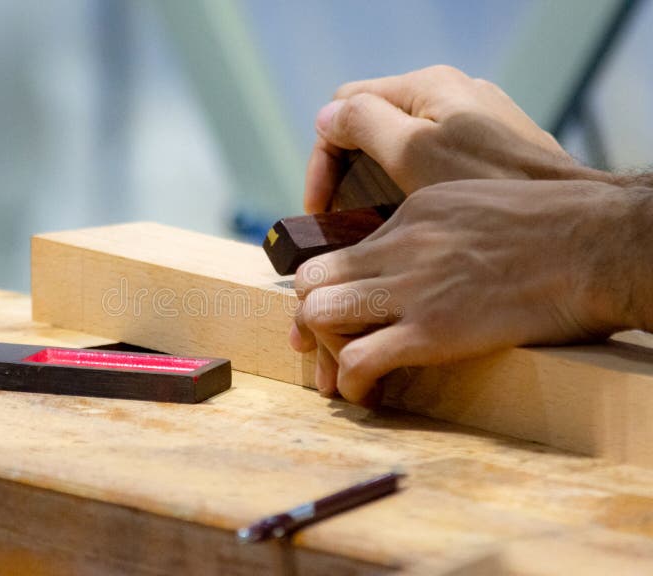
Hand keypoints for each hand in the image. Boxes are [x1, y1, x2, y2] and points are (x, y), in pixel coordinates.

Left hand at [291, 179, 646, 403]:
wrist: (595, 246)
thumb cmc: (553, 225)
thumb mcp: (475, 203)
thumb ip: (434, 228)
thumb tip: (417, 258)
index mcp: (410, 216)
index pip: (337, 252)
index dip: (328, 285)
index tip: (338, 308)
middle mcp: (398, 248)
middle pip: (311, 280)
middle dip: (311, 314)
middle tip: (332, 340)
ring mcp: (411, 289)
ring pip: (320, 313)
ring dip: (324, 346)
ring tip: (345, 366)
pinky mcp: (431, 331)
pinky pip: (358, 358)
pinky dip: (350, 381)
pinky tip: (364, 391)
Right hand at [305, 65, 609, 212]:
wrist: (567, 224)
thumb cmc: (490, 186)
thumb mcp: (414, 152)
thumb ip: (364, 124)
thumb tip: (326, 116)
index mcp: (427, 86)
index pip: (347, 105)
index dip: (323, 156)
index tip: (318, 207)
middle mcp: (449, 95)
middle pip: (371, 125)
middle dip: (346, 172)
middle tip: (339, 220)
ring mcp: (470, 122)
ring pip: (398, 144)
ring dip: (373, 181)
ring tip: (369, 223)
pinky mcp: (487, 151)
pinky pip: (429, 160)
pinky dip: (405, 185)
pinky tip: (408, 218)